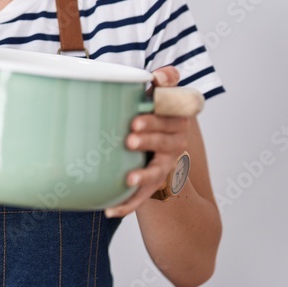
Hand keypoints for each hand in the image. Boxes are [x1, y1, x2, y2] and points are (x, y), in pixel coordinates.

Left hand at [104, 66, 189, 218]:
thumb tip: (159, 75)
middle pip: (164, 142)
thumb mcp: (162, 93)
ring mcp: (164, 166)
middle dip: (147, 141)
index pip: (170, 118)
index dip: (155, 119)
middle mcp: (175, 144)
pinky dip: (128, 205)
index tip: (135, 120)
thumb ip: (165, 80)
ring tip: (130, 178)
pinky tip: (111, 211)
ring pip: (157, 172)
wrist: (157, 141)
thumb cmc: (154, 111)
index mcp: (176, 120)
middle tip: (129, 139)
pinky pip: (142, 197)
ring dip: (144, 175)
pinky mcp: (153, 184)